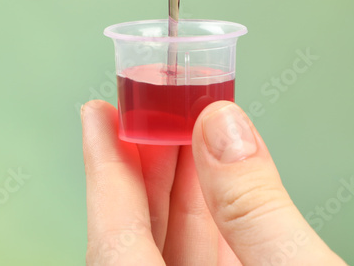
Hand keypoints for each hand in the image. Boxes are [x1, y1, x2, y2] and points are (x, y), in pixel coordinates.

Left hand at [82, 100, 345, 264]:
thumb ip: (257, 207)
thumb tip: (223, 129)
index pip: (114, 231)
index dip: (106, 165)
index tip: (97, 112)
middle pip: (138, 232)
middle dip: (149, 164)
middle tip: (154, 103)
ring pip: (172, 246)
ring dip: (185, 188)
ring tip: (191, 128)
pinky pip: (205, 262)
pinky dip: (214, 221)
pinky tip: (223, 184)